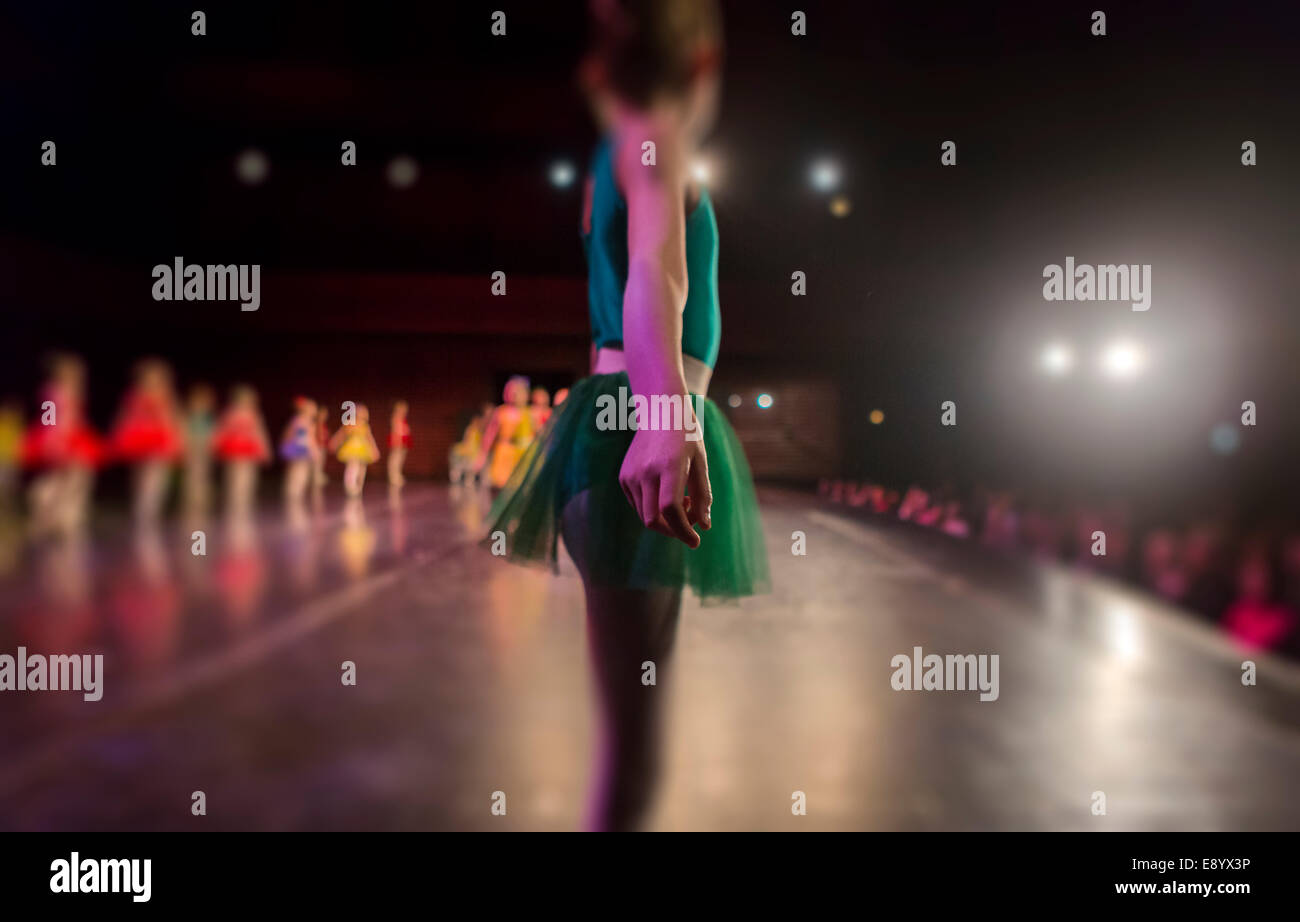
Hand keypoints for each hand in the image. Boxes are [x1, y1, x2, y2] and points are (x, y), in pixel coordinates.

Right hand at [618, 424, 711, 547]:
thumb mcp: (701, 462)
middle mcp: (645, 472)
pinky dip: (653, 510)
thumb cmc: (686, 436)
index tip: (696, 541)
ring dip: (664, 520)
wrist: (659, 410)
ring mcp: (630, 475)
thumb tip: (704, 526)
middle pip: (653, 520)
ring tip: (683, 502)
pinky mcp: (623, 477)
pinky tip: (667, 494)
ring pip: (644, 515)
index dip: (683, 530)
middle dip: (673, 531)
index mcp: (669, 466)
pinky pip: (638, 505)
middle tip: (690, 527)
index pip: (670, 509)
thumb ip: (702, 495)